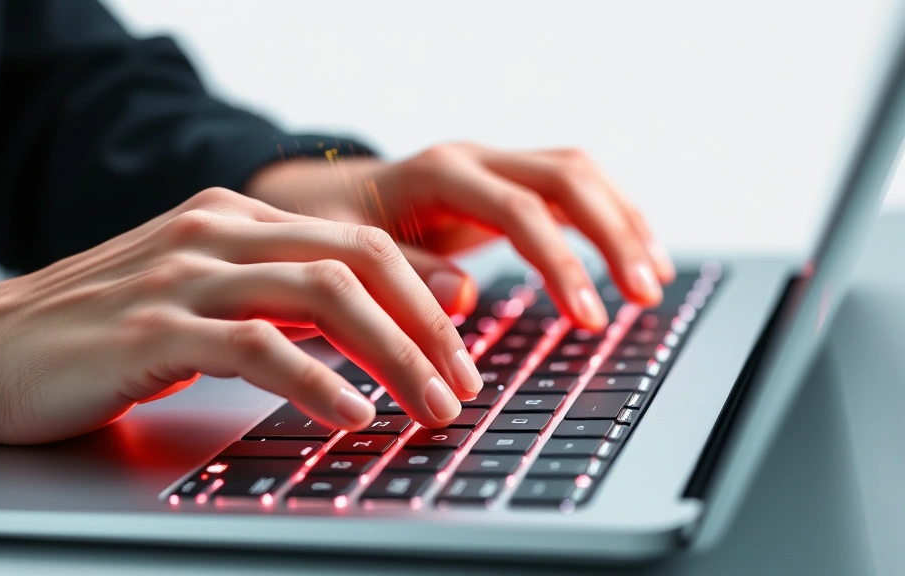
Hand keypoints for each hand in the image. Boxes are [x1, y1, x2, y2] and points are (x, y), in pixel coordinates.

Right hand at [0, 188, 481, 443]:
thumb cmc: (101, 330)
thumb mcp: (203, 297)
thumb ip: (281, 298)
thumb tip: (377, 323)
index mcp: (234, 219)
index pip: (358, 241)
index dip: (425, 292)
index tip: (465, 343)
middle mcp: (216, 232)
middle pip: (357, 260)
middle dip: (427, 324)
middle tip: (465, 382)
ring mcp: (184, 275)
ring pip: (321, 296)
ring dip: (393, 353)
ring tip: (431, 405)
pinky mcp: (151, 329)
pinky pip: (256, 347)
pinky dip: (316, 381)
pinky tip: (352, 414)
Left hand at [246, 144, 674, 329]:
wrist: (318, 198)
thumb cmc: (328, 230)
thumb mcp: (346, 255)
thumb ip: (403, 273)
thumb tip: (464, 297)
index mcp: (438, 173)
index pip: (519, 210)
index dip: (560, 263)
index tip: (588, 318)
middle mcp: (473, 159)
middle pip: (566, 177)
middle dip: (613, 234)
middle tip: (643, 295)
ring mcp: (491, 167)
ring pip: (578, 175)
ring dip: (623, 222)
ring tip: (653, 279)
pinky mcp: (502, 185)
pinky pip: (568, 192)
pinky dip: (606, 220)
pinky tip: (632, 257)